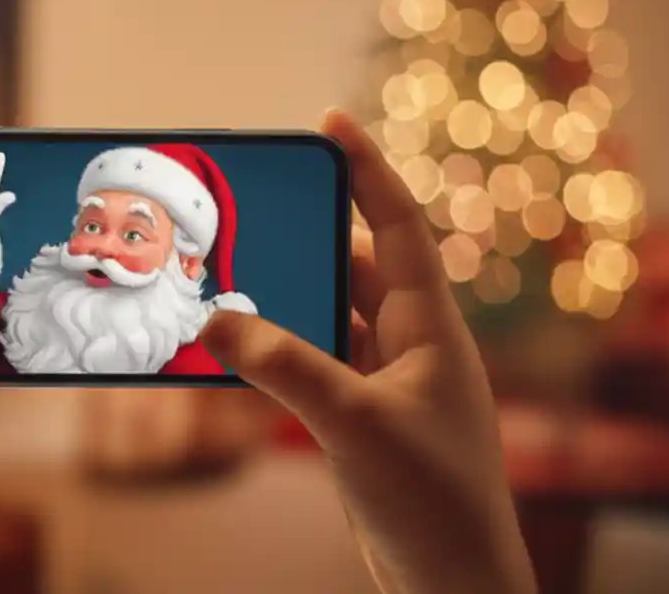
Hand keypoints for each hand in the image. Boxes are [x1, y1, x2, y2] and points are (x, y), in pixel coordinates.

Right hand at [202, 112, 535, 593]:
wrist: (452, 583)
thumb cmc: (432, 501)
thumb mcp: (353, 423)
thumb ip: (284, 367)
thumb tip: (216, 317)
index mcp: (430, 328)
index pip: (401, 226)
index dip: (367, 169)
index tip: (329, 121)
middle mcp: (412, 345)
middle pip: (355, 267)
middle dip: (308, 238)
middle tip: (252, 213)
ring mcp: (388, 383)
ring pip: (330, 319)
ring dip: (287, 301)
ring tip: (228, 280)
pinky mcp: (364, 420)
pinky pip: (315, 365)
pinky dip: (279, 353)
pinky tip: (237, 352)